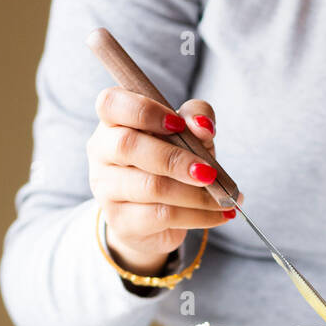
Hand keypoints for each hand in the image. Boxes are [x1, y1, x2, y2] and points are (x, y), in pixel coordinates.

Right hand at [87, 90, 236, 274]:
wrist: (156, 219)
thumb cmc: (170, 164)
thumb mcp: (186, 134)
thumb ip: (195, 118)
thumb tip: (203, 125)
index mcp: (113, 121)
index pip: (111, 104)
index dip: (144, 111)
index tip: (178, 124)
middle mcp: (102, 152)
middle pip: (127, 146)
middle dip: (175, 159)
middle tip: (209, 172)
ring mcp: (106, 189)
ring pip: (150, 186)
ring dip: (194, 194)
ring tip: (223, 199)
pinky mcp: (121, 221)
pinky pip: (161, 216)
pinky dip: (197, 216)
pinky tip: (217, 214)